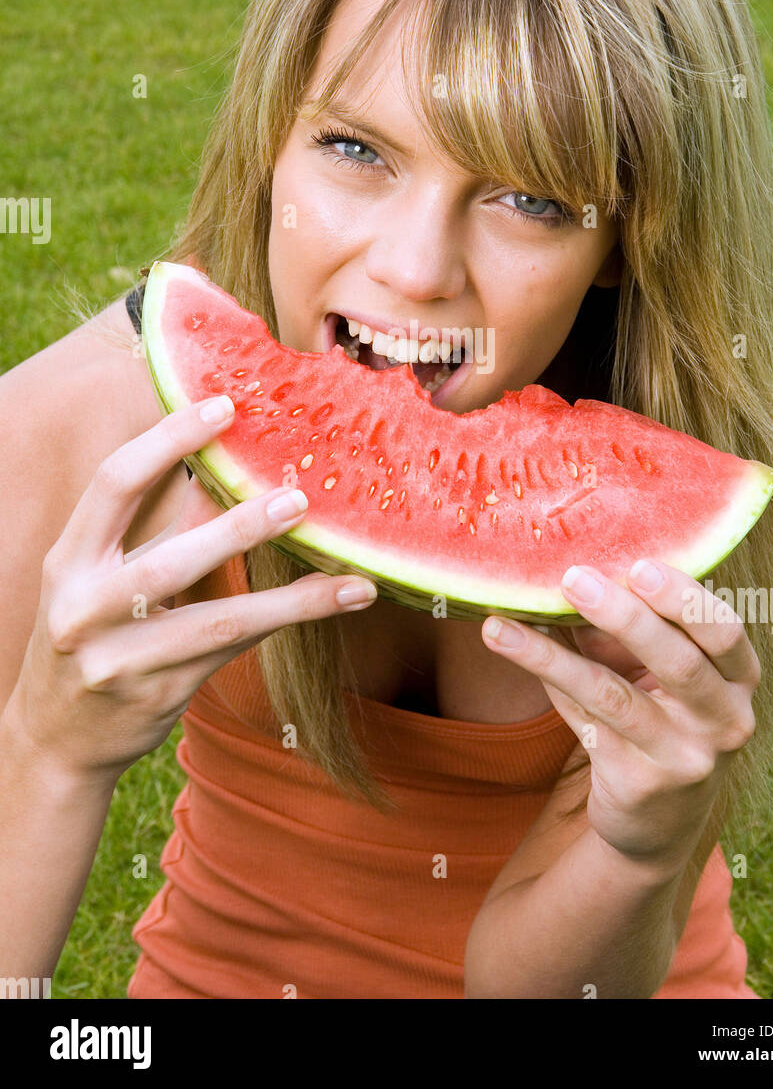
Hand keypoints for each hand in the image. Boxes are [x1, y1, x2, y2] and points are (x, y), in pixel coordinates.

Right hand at [7, 395, 377, 786]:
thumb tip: (228, 465)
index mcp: (68, 559)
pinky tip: (338, 600)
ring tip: (345, 567)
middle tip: (298, 497)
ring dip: (287, 595)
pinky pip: (233, 650)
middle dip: (237, 528)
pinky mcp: (158, 695)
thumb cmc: (91, 633)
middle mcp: (84, 609)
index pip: (114, 483)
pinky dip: (286, 620)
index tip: (224, 406)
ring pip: (214, 621)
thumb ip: (163, 527)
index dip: (169, 440)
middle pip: (168, 561)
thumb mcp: (104, 575)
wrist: (54, 739)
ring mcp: (119, 660)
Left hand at [481, 560, 760, 872]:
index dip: (683, 598)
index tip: (637, 565)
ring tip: (500, 626)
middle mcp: (723, 722)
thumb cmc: (662, 719)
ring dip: (551, 657)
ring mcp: (682, 758)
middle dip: (624, 617)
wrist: (662, 825)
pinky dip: (547, 683)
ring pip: (612, 697)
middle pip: (677, 662)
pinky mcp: (637, 784)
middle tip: (573, 579)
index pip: (723, 632)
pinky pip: (582, 723)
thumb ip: (632, 633)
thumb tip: (573, 578)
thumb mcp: (663, 676)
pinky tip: (510, 651)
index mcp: (739, 681)